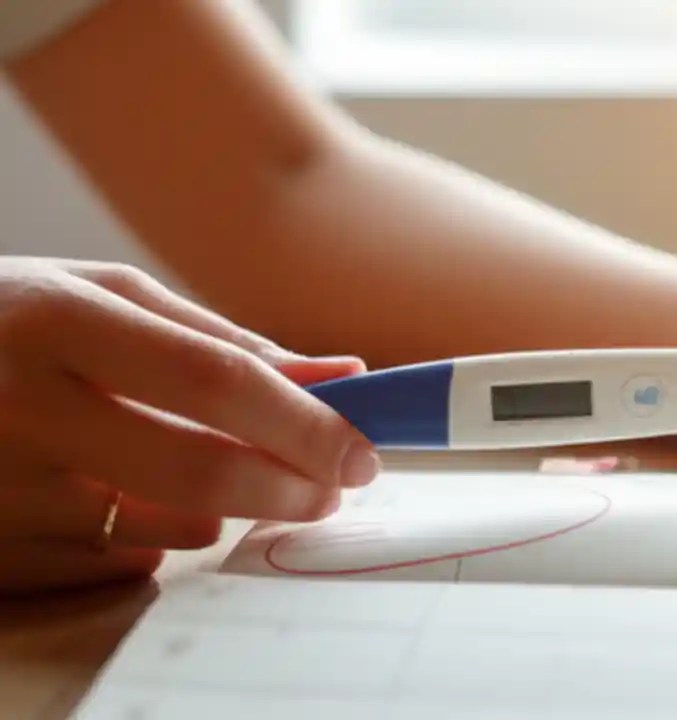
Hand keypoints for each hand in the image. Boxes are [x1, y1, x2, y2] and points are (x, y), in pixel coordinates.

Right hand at [0, 258, 378, 595]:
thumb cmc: (5, 325)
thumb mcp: (101, 301)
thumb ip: (221, 338)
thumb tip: (341, 375)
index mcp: (56, 321)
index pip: (216, 380)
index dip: (304, 421)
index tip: (361, 450)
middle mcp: (19, 407)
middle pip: (200, 470)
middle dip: (289, 487)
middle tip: (329, 487)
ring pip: (166, 527)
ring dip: (227, 512)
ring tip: (229, 477)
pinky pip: (115, 562)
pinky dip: (154, 536)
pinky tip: (133, 497)